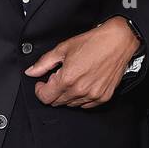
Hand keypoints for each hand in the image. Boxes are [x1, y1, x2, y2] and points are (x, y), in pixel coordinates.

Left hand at [23, 17, 139, 107]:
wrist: (118, 42)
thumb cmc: (93, 43)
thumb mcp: (63, 49)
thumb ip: (44, 63)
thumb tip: (31, 72)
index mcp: (67, 79)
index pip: (45, 98)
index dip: (40, 90)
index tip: (42, 83)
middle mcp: (80, 90)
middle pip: (57, 102)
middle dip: (53, 91)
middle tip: (58, 77)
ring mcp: (92, 95)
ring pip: (71, 105)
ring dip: (67, 95)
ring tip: (72, 78)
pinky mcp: (103, 97)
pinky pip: (86, 105)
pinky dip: (81, 98)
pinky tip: (82, 84)